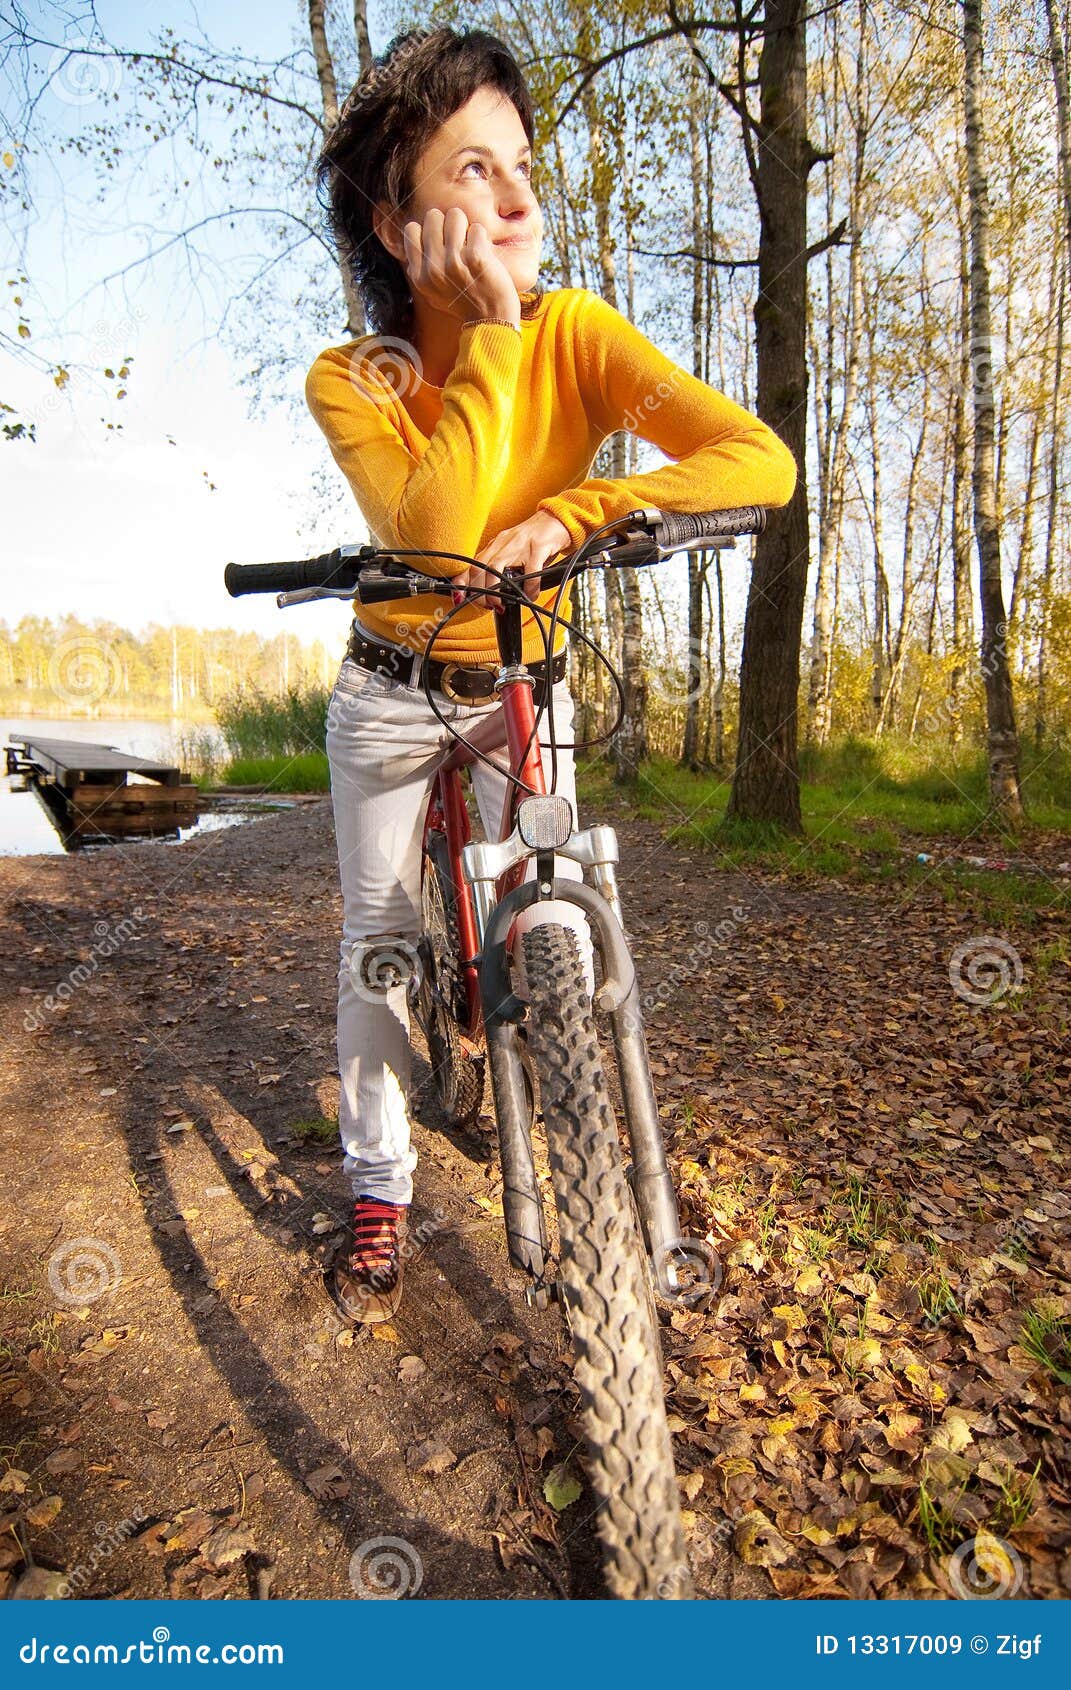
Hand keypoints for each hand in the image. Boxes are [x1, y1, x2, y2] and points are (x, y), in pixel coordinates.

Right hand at [401, 207, 519, 327]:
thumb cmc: (465, 304)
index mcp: (420, 276)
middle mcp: (433, 269)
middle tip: (459, 241)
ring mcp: (454, 263)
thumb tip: (412, 245)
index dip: (429, 230)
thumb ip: (420, 271)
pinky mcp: (476, 258)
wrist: (492, 321)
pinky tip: (484, 254)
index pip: (412, 229)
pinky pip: (476, 228)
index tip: (442, 242)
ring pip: (454, 215)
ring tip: (471, 244)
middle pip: (433, 216)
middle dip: (448, 223)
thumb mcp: (433, 293)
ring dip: (465, 225)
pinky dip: (482, 237)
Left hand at [452, 511, 572, 610]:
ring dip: (495, 591)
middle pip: (479, 568)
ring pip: (496, 569)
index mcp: (495, 545)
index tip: (458, 597)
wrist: (556, 520)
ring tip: (501, 604)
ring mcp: (519, 545)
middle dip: (478, 592)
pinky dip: (529, 589)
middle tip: (486, 606)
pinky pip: (530, 573)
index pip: (471, 564)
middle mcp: (503, 544)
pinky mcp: (538, 548)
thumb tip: (490, 592)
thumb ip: (500, 567)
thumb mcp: (512, 551)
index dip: (462, 582)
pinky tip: (531, 596)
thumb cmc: (534, 539)